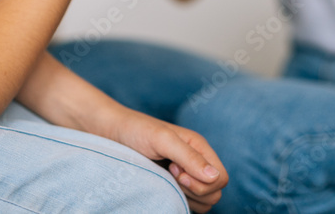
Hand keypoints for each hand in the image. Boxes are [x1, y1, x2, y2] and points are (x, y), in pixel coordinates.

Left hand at [109, 107, 227, 211]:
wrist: (112, 133)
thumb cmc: (136, 130)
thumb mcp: (163, 139)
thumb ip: (189, 157)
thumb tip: (214, 177)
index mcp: (200, 148)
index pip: (222, 178)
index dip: (203, 183)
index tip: (175, 170)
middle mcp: (196, 163)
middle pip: (215, 193)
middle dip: (194, 190)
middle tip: (169, 173)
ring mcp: (185, 177)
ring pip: (203, 202)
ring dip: (185, 196)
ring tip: (164, 179)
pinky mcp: (172, 186)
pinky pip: (186, 204)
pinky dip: (177, 201)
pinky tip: (160, 186)